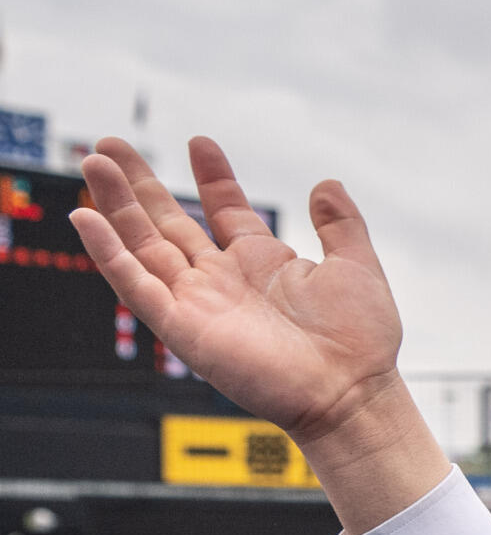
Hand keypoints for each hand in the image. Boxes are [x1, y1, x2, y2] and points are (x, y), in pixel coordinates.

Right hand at [70, 137, 445, 532]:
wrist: (351, 391)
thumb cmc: (360, 342)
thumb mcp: (356, 266)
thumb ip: (341, 223)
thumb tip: (328, 183)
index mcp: (262, 263)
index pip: (224, 210)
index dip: (212, 177)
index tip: (201, 142)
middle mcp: (224, 280)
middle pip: (168, 222)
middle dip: (139, 184)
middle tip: (110, 144)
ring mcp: (199, 302)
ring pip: (142, 245)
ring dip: (115, 205)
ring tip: (94, 161)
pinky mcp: (183, 328)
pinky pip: (135, 286)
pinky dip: (108, 254)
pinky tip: (86, 218)